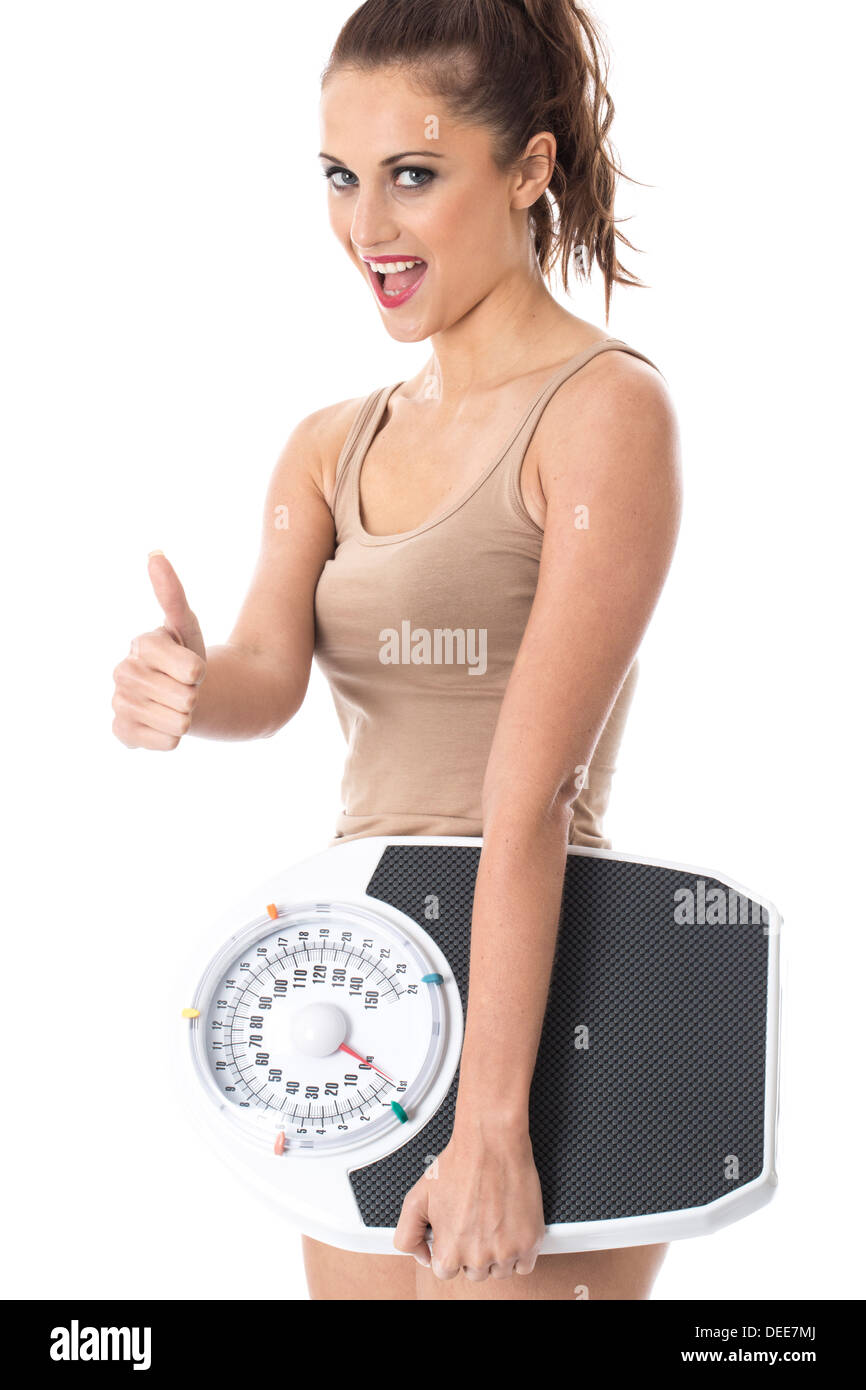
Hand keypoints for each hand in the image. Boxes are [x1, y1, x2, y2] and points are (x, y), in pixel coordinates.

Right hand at [111, 552, 206, 749]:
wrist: (180, 694)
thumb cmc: (186, 657)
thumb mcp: (187, 626)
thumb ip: (172, 594)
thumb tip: (155, 554)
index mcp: (141, 644)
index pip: (192, 670)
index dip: (200, 672)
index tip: (194, 668)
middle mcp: (122, 672)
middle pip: (187, 699)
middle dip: (195, 696)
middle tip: (184, 690)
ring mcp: (119, 703)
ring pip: (179, 723)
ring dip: (186, 718)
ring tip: (175, 706)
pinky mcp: (122, 732)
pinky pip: (166, 743)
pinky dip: (174, 738)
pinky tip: (164, 724)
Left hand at [393, 1121, 545, 1281]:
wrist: (491, 1143)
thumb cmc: (458, 1165)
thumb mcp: (417, 1198)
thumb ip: (408, 1235)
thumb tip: (422, 1257)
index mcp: (449, 1252)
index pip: (446, 1270)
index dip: (450, 1247)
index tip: (457, 1231)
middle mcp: (478, 1258)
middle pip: (475, 1272)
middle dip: (474, 1250)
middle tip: (476, 1221)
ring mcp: (506, 1251)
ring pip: (500, 1269)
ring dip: (497, 1252)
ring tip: (493, 1221)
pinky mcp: (529, 1241)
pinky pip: (525, 1264)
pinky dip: (519, 1251)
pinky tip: (510, 1228)